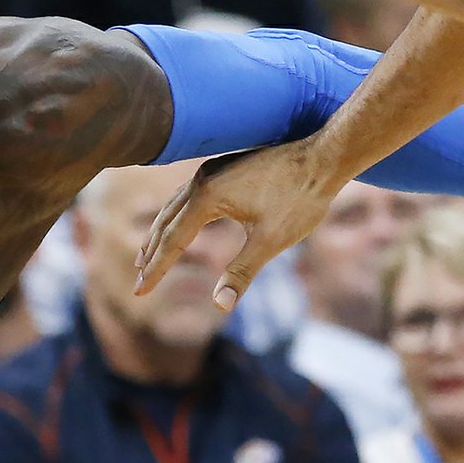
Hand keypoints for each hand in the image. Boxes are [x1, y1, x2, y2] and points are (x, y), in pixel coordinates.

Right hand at [136, 134, 341, 313]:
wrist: (324, 156)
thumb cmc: (301, 197)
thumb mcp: (271, 241)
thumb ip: (241, 273)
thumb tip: (220, 306)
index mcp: (208, 197)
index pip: (173, 241)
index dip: (157, 270)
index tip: (141, 292)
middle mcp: (202, 180)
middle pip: (166, 222)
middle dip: (152, 253)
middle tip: (139, 280)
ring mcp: (211, 171)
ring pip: (174, 206)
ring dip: (160, 232)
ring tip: (148, 255)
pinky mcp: (223, 169)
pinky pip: (188, 196)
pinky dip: (177, 216)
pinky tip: (181, 225)